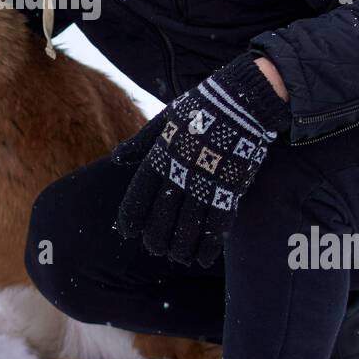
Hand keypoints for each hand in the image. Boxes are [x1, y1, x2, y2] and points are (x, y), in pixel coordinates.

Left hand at [112, 54, 289, 266]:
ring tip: (177, 258)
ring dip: (182, 245)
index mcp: (163, 154)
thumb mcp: (165, 119)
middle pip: (163, 213)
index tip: (127, 232)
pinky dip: (209, 243)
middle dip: (157, 236)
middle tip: (154, 250)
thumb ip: (141, 142)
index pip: (141, 191)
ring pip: (189, 223)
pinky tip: (203, 258)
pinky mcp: (231, 187)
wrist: (242, 99)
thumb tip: (116, 158)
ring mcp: (207, 180)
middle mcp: (181, 171)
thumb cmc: (201, 108)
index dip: (132, 214)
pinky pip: (218, 222)